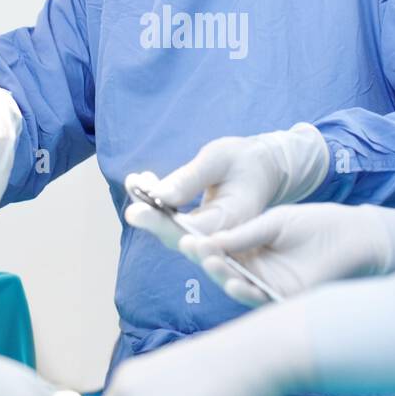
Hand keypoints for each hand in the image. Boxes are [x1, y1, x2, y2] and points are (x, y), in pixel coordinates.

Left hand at [124, 123, 328, 238]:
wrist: (263, 168)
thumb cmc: (244, 159)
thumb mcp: (219, 158)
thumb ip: (191, 178)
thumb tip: (158, 196)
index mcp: (235, 218)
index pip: (194, 229)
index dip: (162, 222)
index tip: (136, 209)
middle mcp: (223, 234)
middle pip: (180, 237)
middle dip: (151, 219)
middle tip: (131, 201)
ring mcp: (210, 235)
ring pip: (173, 231)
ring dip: (149, 209)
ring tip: (134, 180)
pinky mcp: (199, 229)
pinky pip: (174, 223)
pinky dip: (155, 204)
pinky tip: (140, 181)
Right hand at [180, 204, 394, 305]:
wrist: (354, 234)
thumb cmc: (315, 224)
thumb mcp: (274, 222)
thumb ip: (246, 234)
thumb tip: (209, 240)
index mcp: (247, 250)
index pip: (216, 250)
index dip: (198, 244)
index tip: (183, 234)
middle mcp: (253, 272)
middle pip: (221, 270)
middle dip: (205, 260)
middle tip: (192, 247)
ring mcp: (268, 287)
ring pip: (237, 287)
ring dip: (222, 277)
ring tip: (211, 264)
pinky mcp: (284, 300)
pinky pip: (260, 300)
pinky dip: (246, 292)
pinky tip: (234, 283)